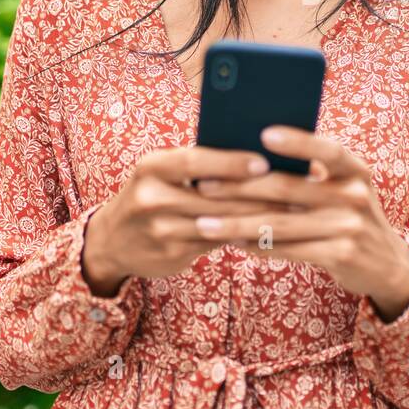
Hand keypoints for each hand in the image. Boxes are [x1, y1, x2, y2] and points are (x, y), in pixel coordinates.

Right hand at [82, 145, 297, 295]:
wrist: (111, 241)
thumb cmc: (150, 193)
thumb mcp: (162, 171)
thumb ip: (198, 165)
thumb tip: (257, 153)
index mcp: (151, 167)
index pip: (194, 161)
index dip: (230, 162)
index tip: (265, 163)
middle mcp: (151, 198)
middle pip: (214, 197)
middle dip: (258, 193)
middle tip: (297, 189)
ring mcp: (161, 231)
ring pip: (220, 223)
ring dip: (259, 217)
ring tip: (294, 210)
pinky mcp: (172, 255)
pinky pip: (217, 243)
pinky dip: (245, 236)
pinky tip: (271, 231)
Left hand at [191, 126, 408, 321]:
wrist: (387, 264)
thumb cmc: (350, 215)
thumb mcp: (343, 188)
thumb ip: (311, 174)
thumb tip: (250, 156)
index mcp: (354, 170)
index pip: (327, 149)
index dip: (298, 141)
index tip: (263, 132)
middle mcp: (354, 195)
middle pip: (288, 188)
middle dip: (240, 187)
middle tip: (205, 186)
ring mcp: (349, 227)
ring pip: (280, 223)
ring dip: (237, 223)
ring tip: (205, 223)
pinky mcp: (340, 255)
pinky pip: (289, 249)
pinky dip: (257, 245)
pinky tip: (232, 242)